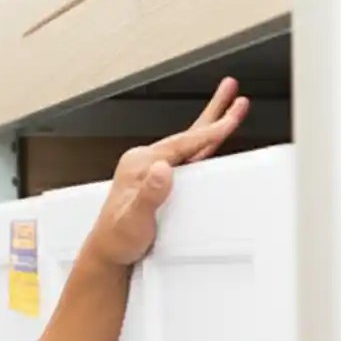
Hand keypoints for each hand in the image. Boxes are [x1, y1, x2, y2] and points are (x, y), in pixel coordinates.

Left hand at [84, 77, 249, 266]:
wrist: (109, 251)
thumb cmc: (117, 237)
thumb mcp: (134, 218)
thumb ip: (149, 195)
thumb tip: (163, 169)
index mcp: (138, 163)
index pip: (181, 144)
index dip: (207, 133)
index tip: (229, 121)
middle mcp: (144, 161)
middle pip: (187, 134)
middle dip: (213, 113)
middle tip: (231, 89)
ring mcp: (152, 170)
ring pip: (188, 143)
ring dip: (210, 126)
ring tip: (231, 108)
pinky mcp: (160, 181)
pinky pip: (187, 158)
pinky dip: (203, 147)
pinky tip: (216, 141)